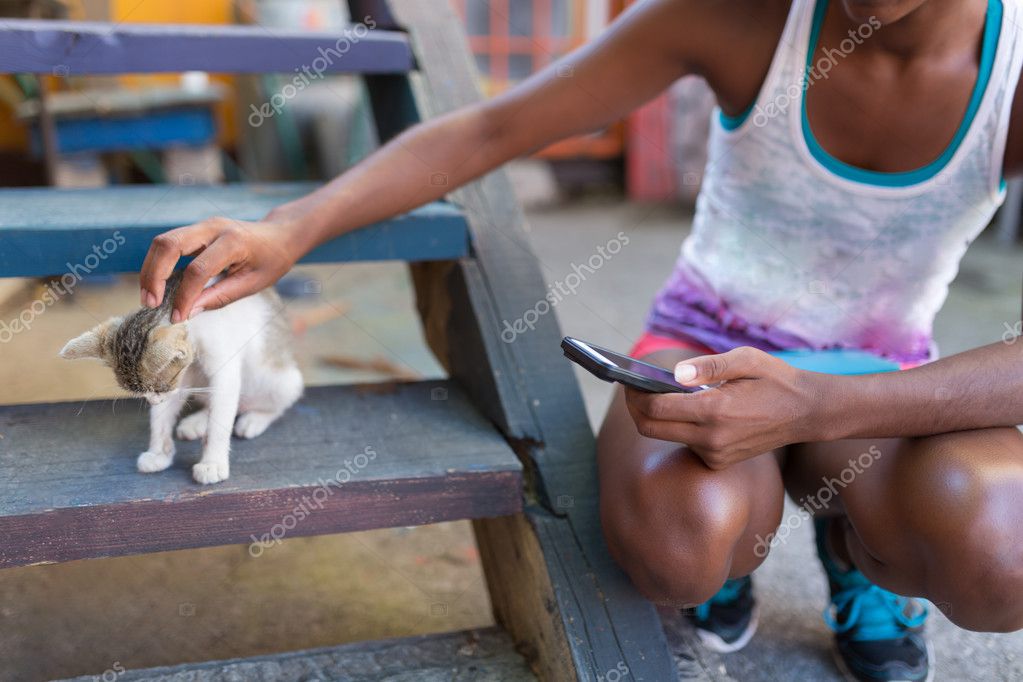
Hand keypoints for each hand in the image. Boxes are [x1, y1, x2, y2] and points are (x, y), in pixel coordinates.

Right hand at [139, 215, 301, 322]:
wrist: (279, 236)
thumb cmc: (271, 261)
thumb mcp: (252, 284)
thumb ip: (220, 296)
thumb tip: (188, 312)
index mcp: (233, 242)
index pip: (198, 270)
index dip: (184, 296)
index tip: (177, 317)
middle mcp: (214, 228)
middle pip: (169, 245)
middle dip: (153, 275)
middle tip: (149, 303)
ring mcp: (203, 225)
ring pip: (163, 241)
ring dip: (150, 269)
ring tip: (148, 297)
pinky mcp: (197, 230)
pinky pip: (169, 243)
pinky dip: (158, 263)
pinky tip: (157, 284)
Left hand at [625, 347, 824, 468]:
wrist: (807, 413)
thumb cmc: (775, 380)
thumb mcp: (746, 359)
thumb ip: (708, 365)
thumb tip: (675, 374)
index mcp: (715, 410)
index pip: (656, 408)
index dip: (634, 394)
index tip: (626, 381)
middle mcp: (711, 438)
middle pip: (651, 428)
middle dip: (635, 409)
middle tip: (632, 389)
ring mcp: (715, 454)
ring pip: (668, 436)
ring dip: (659, 417)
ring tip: (659, 393)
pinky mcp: (719, 462)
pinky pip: (686, 444)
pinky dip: (680, 427)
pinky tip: (688, 409)